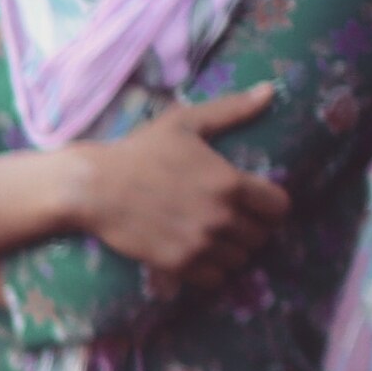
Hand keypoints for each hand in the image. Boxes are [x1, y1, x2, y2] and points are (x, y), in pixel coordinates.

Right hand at [70, 84, 286, 285]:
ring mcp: (200, 243)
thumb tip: (270, 91)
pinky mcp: (177, 264)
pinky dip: (211, 272)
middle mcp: (221, 216)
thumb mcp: (185, 123)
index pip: (278, 207)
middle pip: (260, 237)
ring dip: (231, 252)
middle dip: (250, 230)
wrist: (93, 188)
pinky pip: (214, 279)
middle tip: (232, 225)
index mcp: (230, 182)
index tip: (256, 207)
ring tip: (215, 242)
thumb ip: (232, 110)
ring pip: (239, 260)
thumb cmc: (138, 152)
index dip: (271, 208)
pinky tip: (199, 259)